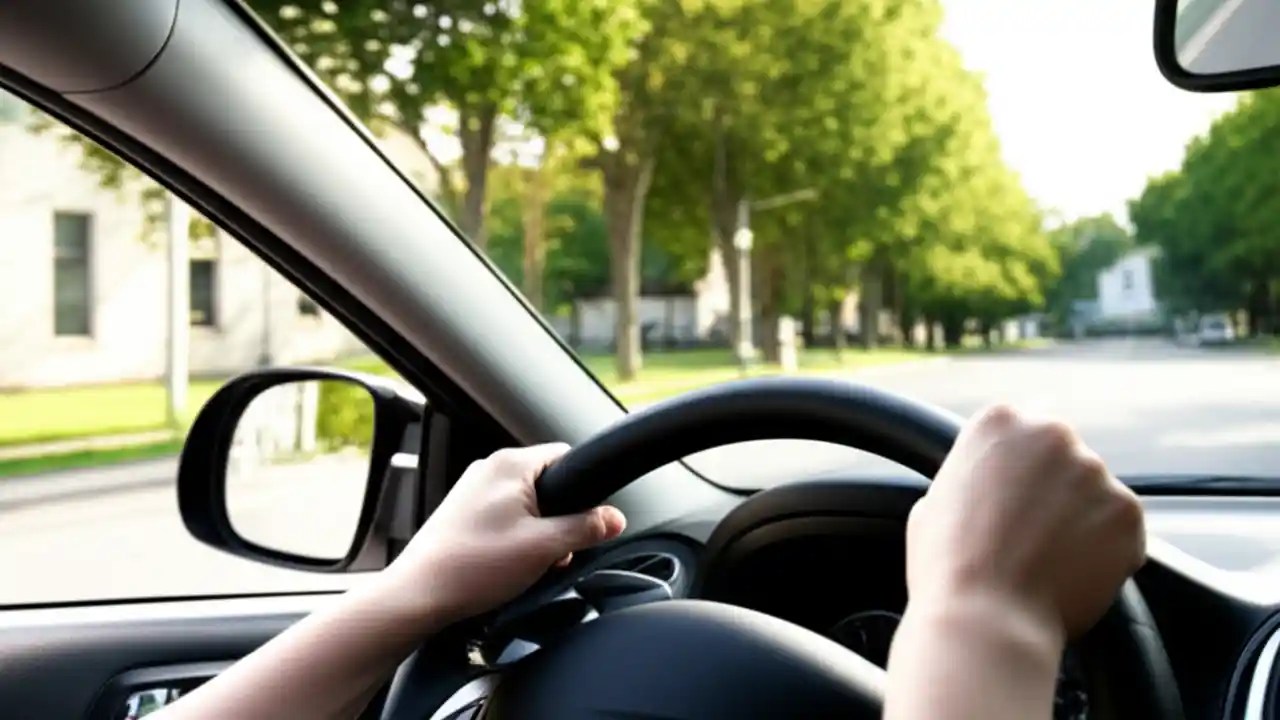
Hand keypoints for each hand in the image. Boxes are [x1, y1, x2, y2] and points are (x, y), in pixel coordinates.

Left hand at [380, 443, 625, 625]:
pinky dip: (516, 538)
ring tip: (528, 562)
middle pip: (548, 484)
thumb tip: (615, 518)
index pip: (567, 457)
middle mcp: (490, 468)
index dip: (585, 489)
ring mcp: (473, 490)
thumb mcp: (545, 547)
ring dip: (539, 532)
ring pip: (527, 504)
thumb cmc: (474, 566)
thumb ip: (586, 528)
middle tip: (555, 550)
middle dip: (560, 518)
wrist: (420, 595)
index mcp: (511, 464)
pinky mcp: (463, 512)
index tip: (588, 520)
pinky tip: (507, 565)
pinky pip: (505, 517)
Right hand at [905, 404, 1144, 641]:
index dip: (1013, 472)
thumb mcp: (937, 497)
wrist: (984, 616)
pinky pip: (1121, 528)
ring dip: (1079, 518)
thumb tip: (988, 487)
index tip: (1008, 499)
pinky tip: (1070, 572)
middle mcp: (1052, 433)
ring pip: (1093, 492)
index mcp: (999, 421)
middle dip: (1051, 489)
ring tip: (1047, 559)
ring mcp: (1094, 471)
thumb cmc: (948, 564)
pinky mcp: (1127, 512)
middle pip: (1061, 456)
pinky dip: (1105, 550)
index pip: (1019, 433)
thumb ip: (973, 476)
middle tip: (1029, 532)